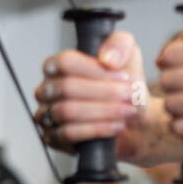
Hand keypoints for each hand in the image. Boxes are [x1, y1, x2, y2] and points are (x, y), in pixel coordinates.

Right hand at [34, 31, 164, 164]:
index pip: (65, 62)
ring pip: (67, 111)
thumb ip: (120, 45)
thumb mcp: (129, 56)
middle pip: (67, 87)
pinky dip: (97, 129)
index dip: (95, 69)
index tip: (123, 76)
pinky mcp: (54, 138)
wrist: (135, 119)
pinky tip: (116, 125)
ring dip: (103, 111)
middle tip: (129, 95)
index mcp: (57, 66)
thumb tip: (107, 58)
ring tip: (127, 110)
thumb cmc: (125, 86)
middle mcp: (47, 89)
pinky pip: (68, 134)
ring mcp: (47, 114)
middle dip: (104, 92)